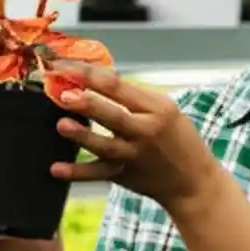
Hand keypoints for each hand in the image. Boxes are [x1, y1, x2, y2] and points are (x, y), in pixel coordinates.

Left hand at [47, 61, 223, 214]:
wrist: (193, 182)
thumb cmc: (178, 139)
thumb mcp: (166, 110)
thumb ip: (135, 97)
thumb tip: (96, 78)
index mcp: (157, 109)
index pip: (120, 87)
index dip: (90, 76)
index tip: (66, 67)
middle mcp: (145, 132)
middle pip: (115, 116)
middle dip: (89, 104)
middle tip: (65, 95)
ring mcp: (133, 156)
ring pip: (105, 146)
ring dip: (83, 136)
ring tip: (62, 125)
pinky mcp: (123, 175)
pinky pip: (97, 173)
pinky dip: (76, 173)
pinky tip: (56, 169)